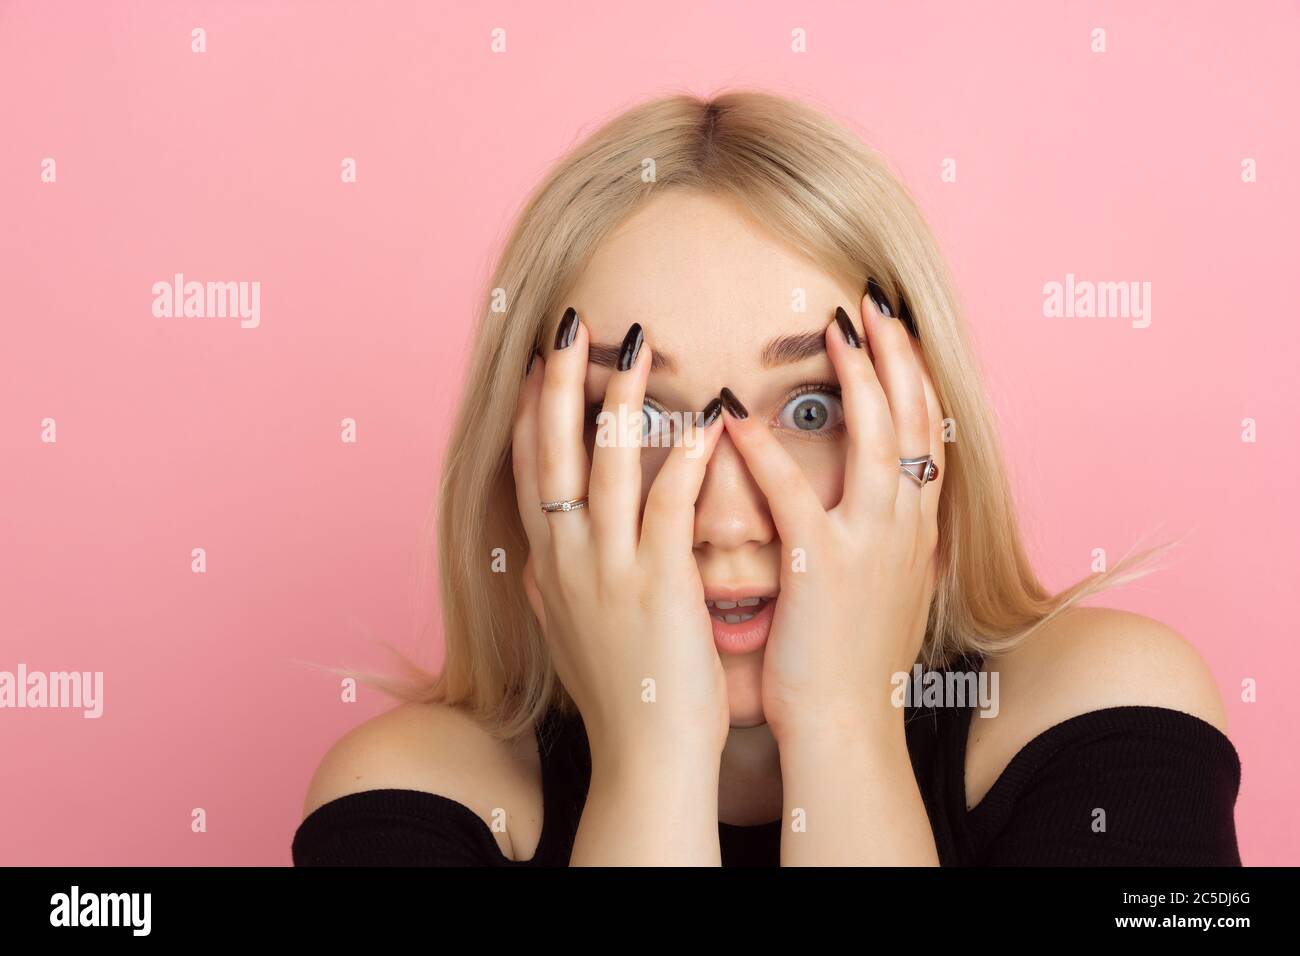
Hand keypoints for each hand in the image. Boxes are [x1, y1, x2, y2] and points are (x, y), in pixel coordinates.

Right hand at [512, 309, 730, 764]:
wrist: (645, 758)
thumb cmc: (619, 694)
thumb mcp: (568, 634)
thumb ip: (552, 586)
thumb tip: (533, 557)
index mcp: (547, 566)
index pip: (527, 468)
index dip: (529, 409)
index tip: (536, 361)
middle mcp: (566, 559)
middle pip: (550, 450)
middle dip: (558, 381)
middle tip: (571, 324)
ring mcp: (608, 570)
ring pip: (603, 463)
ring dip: (618, 398)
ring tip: (634, 345)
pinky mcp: (659, 584)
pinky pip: (667, 503)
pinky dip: (682, 454)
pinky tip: (703, 415)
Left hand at [720, 290, 945, 742]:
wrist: (849, 732)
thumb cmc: (848, 664)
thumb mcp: (879, 591)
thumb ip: (876, 538)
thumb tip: (866, 500)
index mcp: (915, 531)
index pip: (928, 433)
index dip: (914, 376)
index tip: (893, 330)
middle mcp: (906, 529)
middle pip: (917, 419)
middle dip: (897, 355)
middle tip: (872, 304)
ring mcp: (872, 547)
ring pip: (880, 439)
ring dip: (858, 377)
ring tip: (832, 327)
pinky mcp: (825, 570)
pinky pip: (796, 497)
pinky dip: (767, 453)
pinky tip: (737, 417)